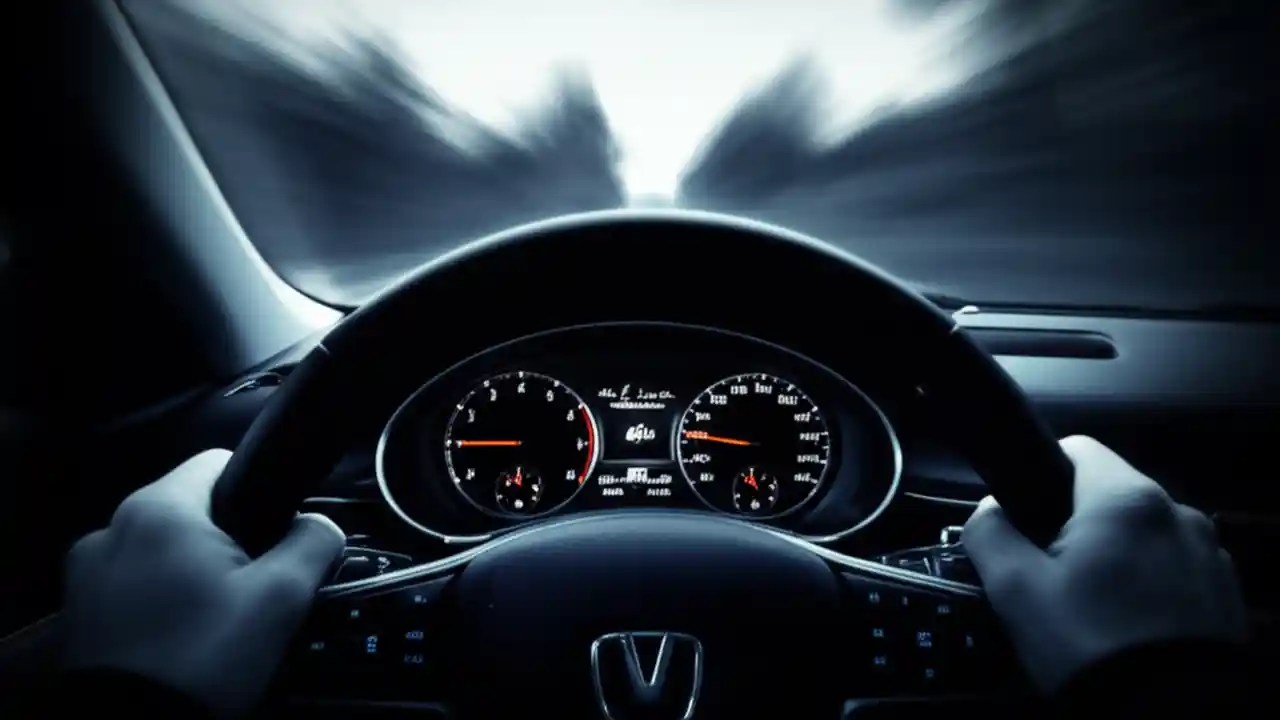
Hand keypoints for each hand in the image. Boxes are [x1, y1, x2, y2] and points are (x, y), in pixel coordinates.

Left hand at [62, 450, 344, 717]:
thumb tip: (320, 526)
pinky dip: (158, 599)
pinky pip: (131, 585)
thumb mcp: (280, 599)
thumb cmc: (205, 655)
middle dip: (227, 540)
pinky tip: (179, 636)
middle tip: (256, 589)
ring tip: (217, 619)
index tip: (277, 537)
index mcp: (158, 508)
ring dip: (189, 571)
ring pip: (160, 549)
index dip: (260, 491)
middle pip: (191, 510)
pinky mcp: (76, 611)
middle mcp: (111, 527)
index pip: (220, 462)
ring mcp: (85, 571)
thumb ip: (312, 544)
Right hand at [964, 435, 1248, 692]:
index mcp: (1127, 498)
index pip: (1076, 448)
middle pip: (1110, 495)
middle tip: (1050, 575)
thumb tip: (990, 511)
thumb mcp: (1015, 590)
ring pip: (1145, 533)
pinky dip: (1152, 583)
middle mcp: (1179, 511)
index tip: (1025, 519)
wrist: (1170, 715)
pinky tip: (1134, 622)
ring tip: (1094, 605)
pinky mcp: (1227, 591)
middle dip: (1078, 524)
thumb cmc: (1088, 643)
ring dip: (1119, 554)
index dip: (1041, 474)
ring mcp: (1211, 552)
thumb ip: (989, 533)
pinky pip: (1177, 568)